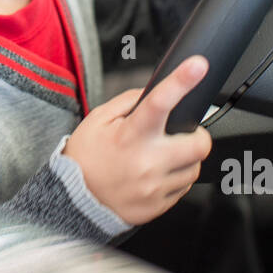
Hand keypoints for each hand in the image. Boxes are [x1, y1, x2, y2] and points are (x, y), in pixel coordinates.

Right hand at [62, 55, 213, 225]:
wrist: (73, 200)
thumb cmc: (86, 156)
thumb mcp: (98, 119)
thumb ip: (131, 101)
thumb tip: (159, 91)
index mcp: (131, 134)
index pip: (160, 102)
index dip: (182, 81)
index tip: (198, 66)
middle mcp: (146, 161)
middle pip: (199, 145)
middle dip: (196, 136)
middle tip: (180, 135)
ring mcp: (154, 187)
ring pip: (194, 168)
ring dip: (184, 159)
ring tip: (160, 158)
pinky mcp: (158, 206)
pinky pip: (183, 188)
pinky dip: (175, 178)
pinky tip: (154, 176)